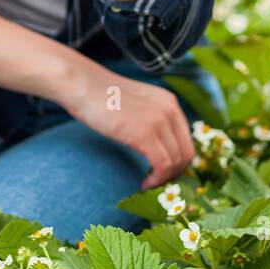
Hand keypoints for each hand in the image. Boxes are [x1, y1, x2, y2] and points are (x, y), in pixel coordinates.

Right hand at [61, 62, 194, 189]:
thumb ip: (151, 119)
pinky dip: (156, 179)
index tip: (163, 173)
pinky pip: (163, 165)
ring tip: (148, 183)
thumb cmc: (101, 97)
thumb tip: (157, 146)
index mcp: (170, 102)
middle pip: (187, 153)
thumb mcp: (136, 105)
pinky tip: (144, 183)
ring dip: (165, 179)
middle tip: (157, 182)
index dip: (178, 162)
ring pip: (177, 161)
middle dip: (175, 173)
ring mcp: (159, 121)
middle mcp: (170, 109)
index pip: (187, 140)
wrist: (83, 85)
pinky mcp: (146, 133)